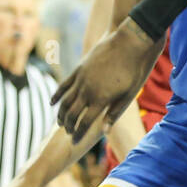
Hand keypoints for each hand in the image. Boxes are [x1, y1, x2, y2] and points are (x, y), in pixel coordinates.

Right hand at [52, 19, 157, 142]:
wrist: (130, 44)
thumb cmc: (134, 71)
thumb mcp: (128, 96)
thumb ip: (114, 113)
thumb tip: (104, 131)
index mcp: (100, 100)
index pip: (85, 123)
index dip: (79, 134)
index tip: (75, 142)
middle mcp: (87, 91)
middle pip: (72, 113)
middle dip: (68, 126)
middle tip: (68, 133)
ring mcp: (81, 79)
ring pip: (65, 100)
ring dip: (61, 113)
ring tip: (60, 122)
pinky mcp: (79, 69)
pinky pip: (64, 85)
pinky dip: (57, 95)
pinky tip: (52, 103)